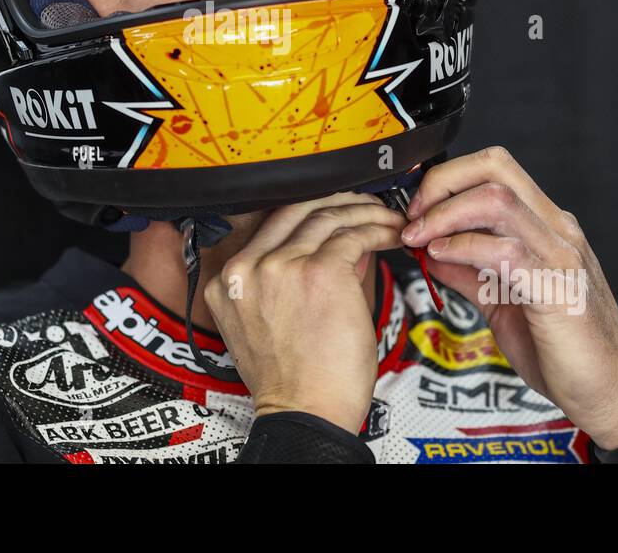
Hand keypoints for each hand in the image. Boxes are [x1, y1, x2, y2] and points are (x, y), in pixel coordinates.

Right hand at [204, 191, 404, 434]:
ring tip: (387, 219)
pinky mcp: (319, 272)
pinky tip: (390, 234)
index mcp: (227, 281)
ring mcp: (281, 267)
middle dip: (337, 202)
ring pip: (327, 217)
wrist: (305, 414)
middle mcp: (248, 268)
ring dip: (364, 213)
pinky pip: (353, 236)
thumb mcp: (263, 323)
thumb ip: (282, 281)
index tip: (331, 211)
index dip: (307, 210)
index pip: (268, 225)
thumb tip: (330, 244)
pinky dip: (377, 229)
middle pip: (295, 209)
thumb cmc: (292, 380)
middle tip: (364, 206)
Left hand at [401, 146, 617, 449]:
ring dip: (445, 214)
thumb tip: (432, 251)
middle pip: (495, 167)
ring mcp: (561, 256)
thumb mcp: (503, 302)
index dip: (447, 178)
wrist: (610, 396)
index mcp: (547, 228)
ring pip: (497, 199)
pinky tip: (441, 258)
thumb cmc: (566, 352)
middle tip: (413, 215)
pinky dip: (463, 248)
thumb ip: (470, 273)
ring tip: (419, 238)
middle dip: (441, 182)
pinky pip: (503, 251)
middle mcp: (557, 231)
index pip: (495, 168)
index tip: (416, 207)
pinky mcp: (557, 289)